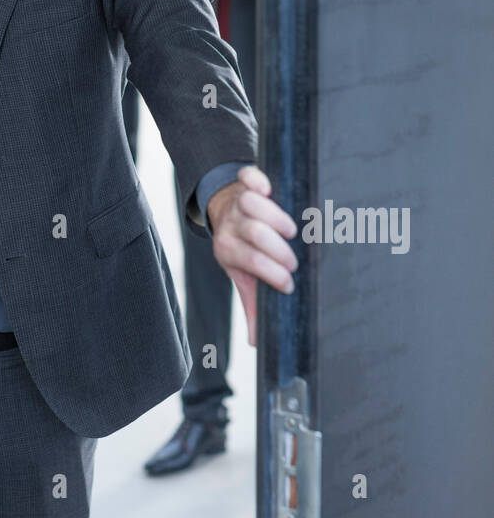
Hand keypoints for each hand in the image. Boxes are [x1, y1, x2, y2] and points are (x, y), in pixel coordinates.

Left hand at [206, 165, 297, 346]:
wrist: (225, 212)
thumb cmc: (241, 249)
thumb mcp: (243, 277)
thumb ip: (253, 304)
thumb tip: (257, 342)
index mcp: (229, 252)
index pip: (250, 262)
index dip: (272, 273)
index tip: (289, 284)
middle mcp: (232, 226)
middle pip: (254, 232)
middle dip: (277, 248)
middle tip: (293, 259)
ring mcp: (239, 203)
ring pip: (252, 203)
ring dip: (274, 216)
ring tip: (290, 230)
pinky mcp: (246, 182)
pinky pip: (248, 175)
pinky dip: (258, 180)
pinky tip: (271, 189)